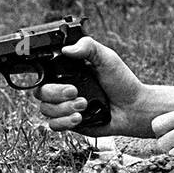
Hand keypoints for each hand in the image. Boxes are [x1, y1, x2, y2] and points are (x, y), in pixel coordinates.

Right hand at [32, 37, 150, 137]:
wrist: (132, 108)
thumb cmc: (122, 82)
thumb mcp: (107, 57)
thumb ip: (88, 47)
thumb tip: (67, 49)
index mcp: (69, 71)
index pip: (44, 71)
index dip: (42, 74)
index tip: (54, 76)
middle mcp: (63, 88)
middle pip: (41, 92)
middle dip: (56, 93)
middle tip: (75, 92)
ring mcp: (65, 106)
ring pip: (45, 109)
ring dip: (63, 109)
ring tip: (83, 105)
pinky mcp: (69, 122)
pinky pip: (53, 125)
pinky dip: (64, 122)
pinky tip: (79, 118)